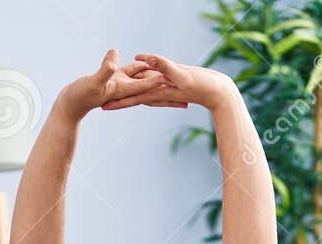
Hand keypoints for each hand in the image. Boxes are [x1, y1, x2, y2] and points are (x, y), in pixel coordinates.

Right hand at [57, 49, 188, 119]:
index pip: (148, 84)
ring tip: (179, 82)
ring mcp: (122, 85)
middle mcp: (127, 88)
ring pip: (146, 79)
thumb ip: (105, 69)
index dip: (163, 81)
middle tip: (190, 93)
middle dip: (170, 90)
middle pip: (153, 87)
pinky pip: (134, 73)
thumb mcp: (93, 82)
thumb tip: (115, 54)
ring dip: (161, 80)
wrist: (70, 105)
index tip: (180, 81)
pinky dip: (145, 70)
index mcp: (124, 89)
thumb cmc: (79, 95)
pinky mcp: (116, 79)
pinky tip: (155, 69)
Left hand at [107, 54, 235, 110]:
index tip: (103, 106)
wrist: (218, 93)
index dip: (118, 101)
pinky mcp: (172, 84)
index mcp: (157, 92)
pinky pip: (155, 85)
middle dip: (120, 100)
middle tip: (103, 104)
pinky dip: (145, 83)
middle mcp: (159, 92)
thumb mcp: (182, 74)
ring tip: (116, 95)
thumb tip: (145, 59)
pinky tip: (141, 82)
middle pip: (134, 97)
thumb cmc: (202, 86)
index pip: (133, 98)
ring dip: (130, 94)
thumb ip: (164, 66)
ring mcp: (166, 89)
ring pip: (143, 91)